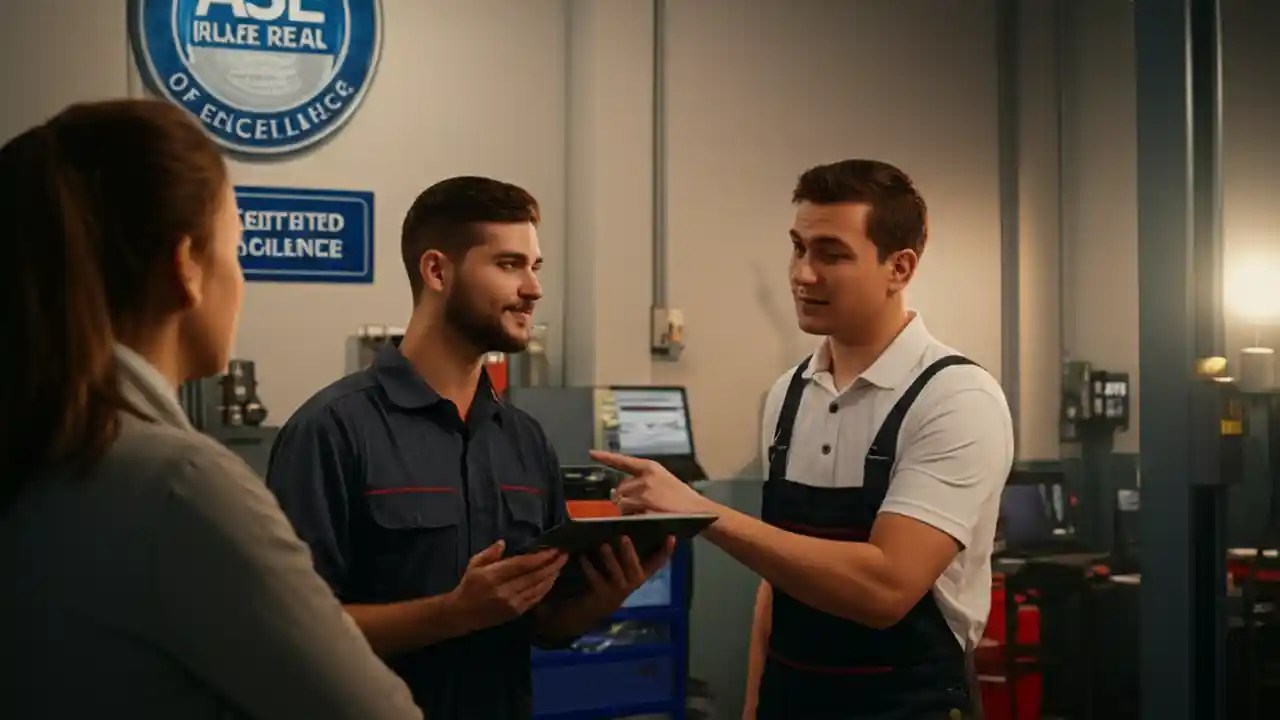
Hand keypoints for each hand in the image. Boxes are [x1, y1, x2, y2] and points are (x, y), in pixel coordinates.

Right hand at [448, 541, 566, 633]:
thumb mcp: (474, 564)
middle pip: (534, 576)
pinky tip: (552, 579)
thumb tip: (503, 542)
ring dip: (552, 576)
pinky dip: (546, 588)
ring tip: (561, 564)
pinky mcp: (516, 612)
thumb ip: (490, 553)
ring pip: (538, 588)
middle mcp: (505, 591)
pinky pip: (535, 599)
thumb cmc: (469, 586)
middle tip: (564, 554)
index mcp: (493, 576)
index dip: (540, 557)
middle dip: (551, 565)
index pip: (522, 565)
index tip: (553, 549)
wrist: (462, 614)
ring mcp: (512, 603)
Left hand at [580, 535, 676, 611]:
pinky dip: (588, 567)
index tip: (671, 537)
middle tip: (624, 537)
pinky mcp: (601, 594)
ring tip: (604, 546)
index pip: (657, 563)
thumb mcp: (625, 568)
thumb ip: (629, 552)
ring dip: (610, 559)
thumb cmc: (614, 579)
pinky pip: (595, 578)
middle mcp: (632, 583)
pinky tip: (583, 556)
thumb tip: (630, 523)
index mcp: (641, 574)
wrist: (597, 608)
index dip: (665, 551)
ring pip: (616, 574)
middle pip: (635, 569)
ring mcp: (617, 590)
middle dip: (630, 553)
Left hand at [589, 450, 715, 515]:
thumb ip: (643, 482)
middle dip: (623, 499)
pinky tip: (646, 519)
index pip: (623, 461)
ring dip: (627, 511)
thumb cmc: (682, 497)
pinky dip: (633, 520)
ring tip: (644, 513)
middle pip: (620, 489)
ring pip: (622, 504)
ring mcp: (645, 494)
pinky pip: (629, 516)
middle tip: (637, 506)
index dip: (605, 457)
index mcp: (650, 468)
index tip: (592, 453)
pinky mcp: (646, 509)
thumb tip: (620, 492)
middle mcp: (645, 478)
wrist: (698, 511)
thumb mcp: (664, 480)